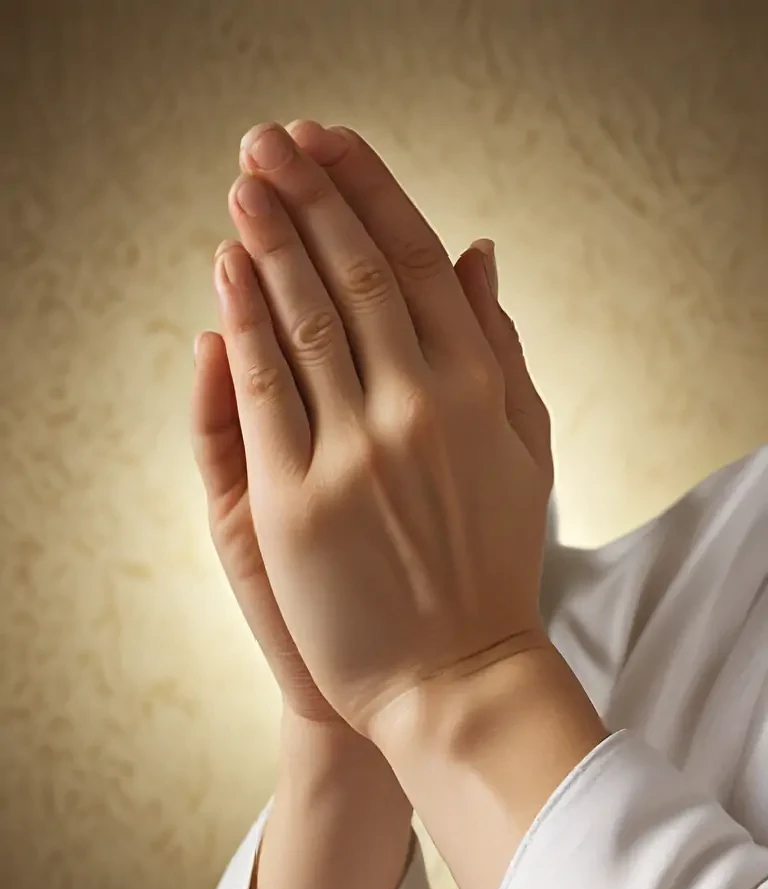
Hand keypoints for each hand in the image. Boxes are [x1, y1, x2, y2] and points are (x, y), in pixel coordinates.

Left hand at [212, 121, 552, 733]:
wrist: (456, 678)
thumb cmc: (489, 563)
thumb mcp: (522, 448)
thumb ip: (498, 349)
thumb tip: (477, 252)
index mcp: (478, 391)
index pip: (421, 264)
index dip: (373, 195)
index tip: (337, 145)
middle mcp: (420, 408)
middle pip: (357, 277)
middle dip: (313, 197)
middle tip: (275, 139)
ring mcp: (356, 453)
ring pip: (305, 323)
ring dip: (271, 242)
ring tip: (246, 183)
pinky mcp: (298, 502)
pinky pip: (263, 395)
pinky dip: (242, 327)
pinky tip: (227, 271)